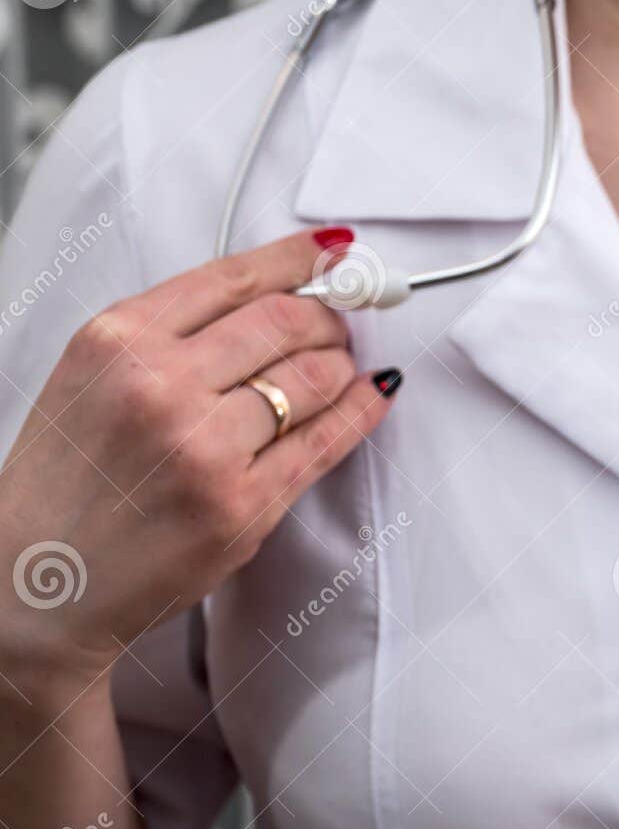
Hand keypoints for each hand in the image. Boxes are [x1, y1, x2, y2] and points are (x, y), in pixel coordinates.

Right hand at [0, 229, 400, 689]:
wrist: (36, 577)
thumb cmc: (68, 476)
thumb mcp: (95, 375)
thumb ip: (172, 331)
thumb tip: (274, 291)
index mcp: (118, 340)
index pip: (235, 278)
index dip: (300, 260)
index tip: (334, 251)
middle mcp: (161, 386)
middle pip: (287, 321)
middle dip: (329, 317)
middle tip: (338, 325)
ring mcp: (206, 448)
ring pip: (316, 377)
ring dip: (342, 366)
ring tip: (338, 369)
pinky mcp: (244, 504)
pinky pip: (327, 441)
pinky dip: (361, 410)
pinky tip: (372, 394)